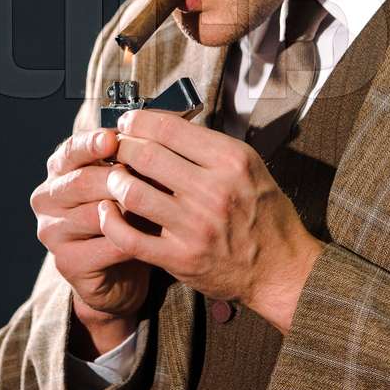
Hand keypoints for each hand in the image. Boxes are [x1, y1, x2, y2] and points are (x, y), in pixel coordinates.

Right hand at [31, 128, 151, 321]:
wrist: (119, 273)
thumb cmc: (126, 219)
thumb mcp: (127, 183)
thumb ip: (131, 163)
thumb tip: (153, 139)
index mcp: (59, 171)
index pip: (71, 151)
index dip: (92, 144)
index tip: (112, 138)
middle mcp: (47, 199)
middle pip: (82, 181)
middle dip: (119, 179)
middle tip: (152, 179)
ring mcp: (52, 232)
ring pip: (95, 215)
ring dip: (131, 212)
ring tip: (160, 210)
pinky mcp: (67, 262)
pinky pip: (105, 246)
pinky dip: (132, 241)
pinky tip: (152, 239)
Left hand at [99, 109, 324, 332]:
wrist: (282, 269)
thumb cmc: (265, 215)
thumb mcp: (251, 168)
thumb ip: (210, 147)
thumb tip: (166, 124)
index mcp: (231, 161)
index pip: (169, 128)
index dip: (139, 120)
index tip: (128, 122)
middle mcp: (213, 191)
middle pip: (145, 155)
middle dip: (122, 146)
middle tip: (115, 147)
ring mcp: (195, 227)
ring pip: (133, 192)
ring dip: (115, 180)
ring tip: (115, 177)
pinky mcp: (181, 258)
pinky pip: (130, 237)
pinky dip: (111, 221)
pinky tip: (108, 211)